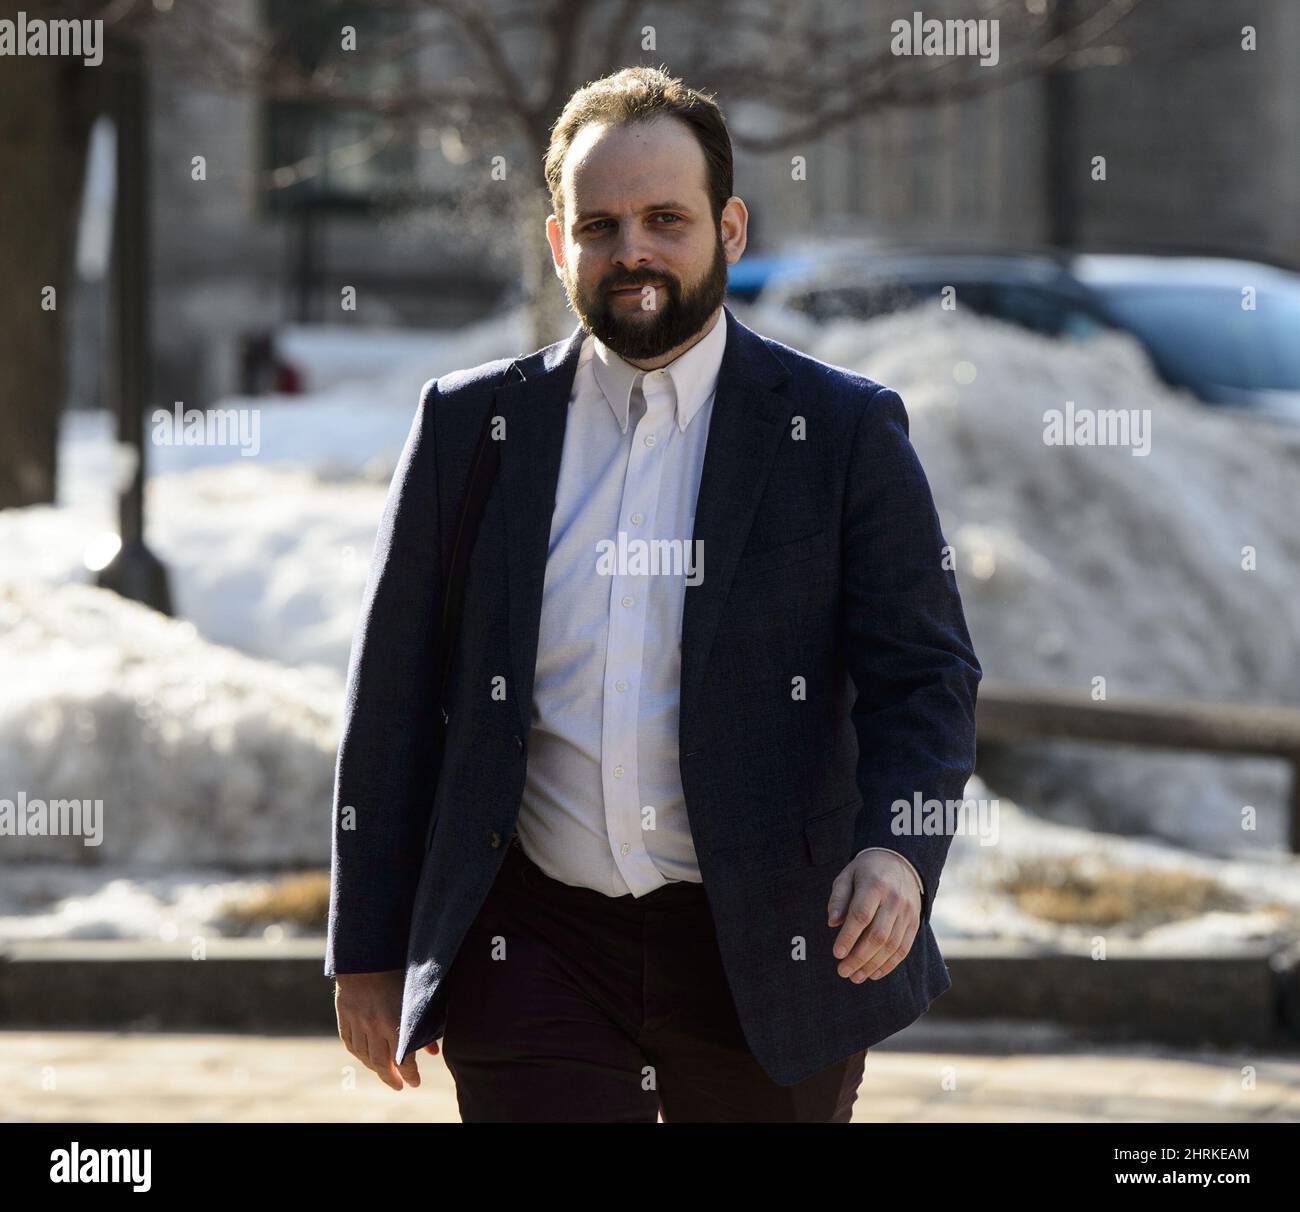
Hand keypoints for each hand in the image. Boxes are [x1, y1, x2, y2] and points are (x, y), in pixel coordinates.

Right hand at [334, 969, 437, 1090]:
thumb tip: (433, 1052)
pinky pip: (350, 1043)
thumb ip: (425, 1026)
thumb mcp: (417, 998)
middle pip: (381, 1063)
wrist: (368, 953)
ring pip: (364, 1056)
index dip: (410, 1075)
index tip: (415, 1083)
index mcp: (394, 1022)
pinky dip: (358, 1053)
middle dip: (391, 1078)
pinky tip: (366, 1058)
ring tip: (385, 1073)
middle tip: (398, 1086)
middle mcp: (373, 1026)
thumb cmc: (399, 972)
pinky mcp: (344, 1016)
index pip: (403, 1061)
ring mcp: (357, 1022)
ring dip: (375, 1068)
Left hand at [826, 850, 920, 982]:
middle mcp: (894, 899)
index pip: (861, 915)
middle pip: (877, 935)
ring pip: (891, 945)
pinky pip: (903, 948)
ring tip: (856, 976)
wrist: (900, 861)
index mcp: (875, 885)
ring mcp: (907, 912)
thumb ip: (838, 898)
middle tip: (843, 971)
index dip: (848, 937)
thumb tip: (832, 923)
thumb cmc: (866, 871)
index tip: (836, 953)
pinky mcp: (915, 922)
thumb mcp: (847, 875)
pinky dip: (889, 964)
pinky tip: (874, 973)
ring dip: (872, 965)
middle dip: (859, 957)